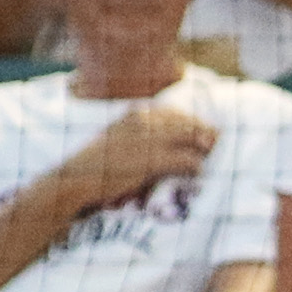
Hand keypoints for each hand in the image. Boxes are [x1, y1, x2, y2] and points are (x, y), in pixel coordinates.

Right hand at [53, 105, 215, 215]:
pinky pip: (186, 161)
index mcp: (137, 112)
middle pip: (190, 123)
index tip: (205, 135)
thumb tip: (169, 141)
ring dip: (203, 152)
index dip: (194, 124)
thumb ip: (143, 135)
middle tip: (214, 147)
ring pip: (192, 140)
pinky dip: (195, 167)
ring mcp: (148, 139)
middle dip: (206, 135)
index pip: (177, 113)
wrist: (76, 178)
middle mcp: (145, 120)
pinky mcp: (151, 160)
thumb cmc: (99, 164)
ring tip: (206, 162)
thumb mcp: (120, 139)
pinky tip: (197, 174)